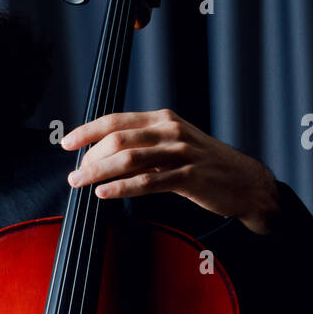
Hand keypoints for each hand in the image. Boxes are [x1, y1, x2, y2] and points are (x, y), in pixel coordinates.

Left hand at [62, 109, 280, 233]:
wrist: (246, 183)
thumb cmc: (204, 167)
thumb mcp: (174, 146)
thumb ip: (144, 145)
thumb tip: (103, 155)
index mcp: (163, 119)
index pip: (117, 119)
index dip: (88, 130)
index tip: (66, 143)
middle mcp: (171, 130)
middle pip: (119, 139)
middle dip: (90, 157)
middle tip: (73, 175)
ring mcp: (182, 152)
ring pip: (130, 159)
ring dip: (99, 172)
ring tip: (80, 184)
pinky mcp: (190, 176)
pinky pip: (149, 182)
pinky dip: (123, 187)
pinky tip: (104, 193)